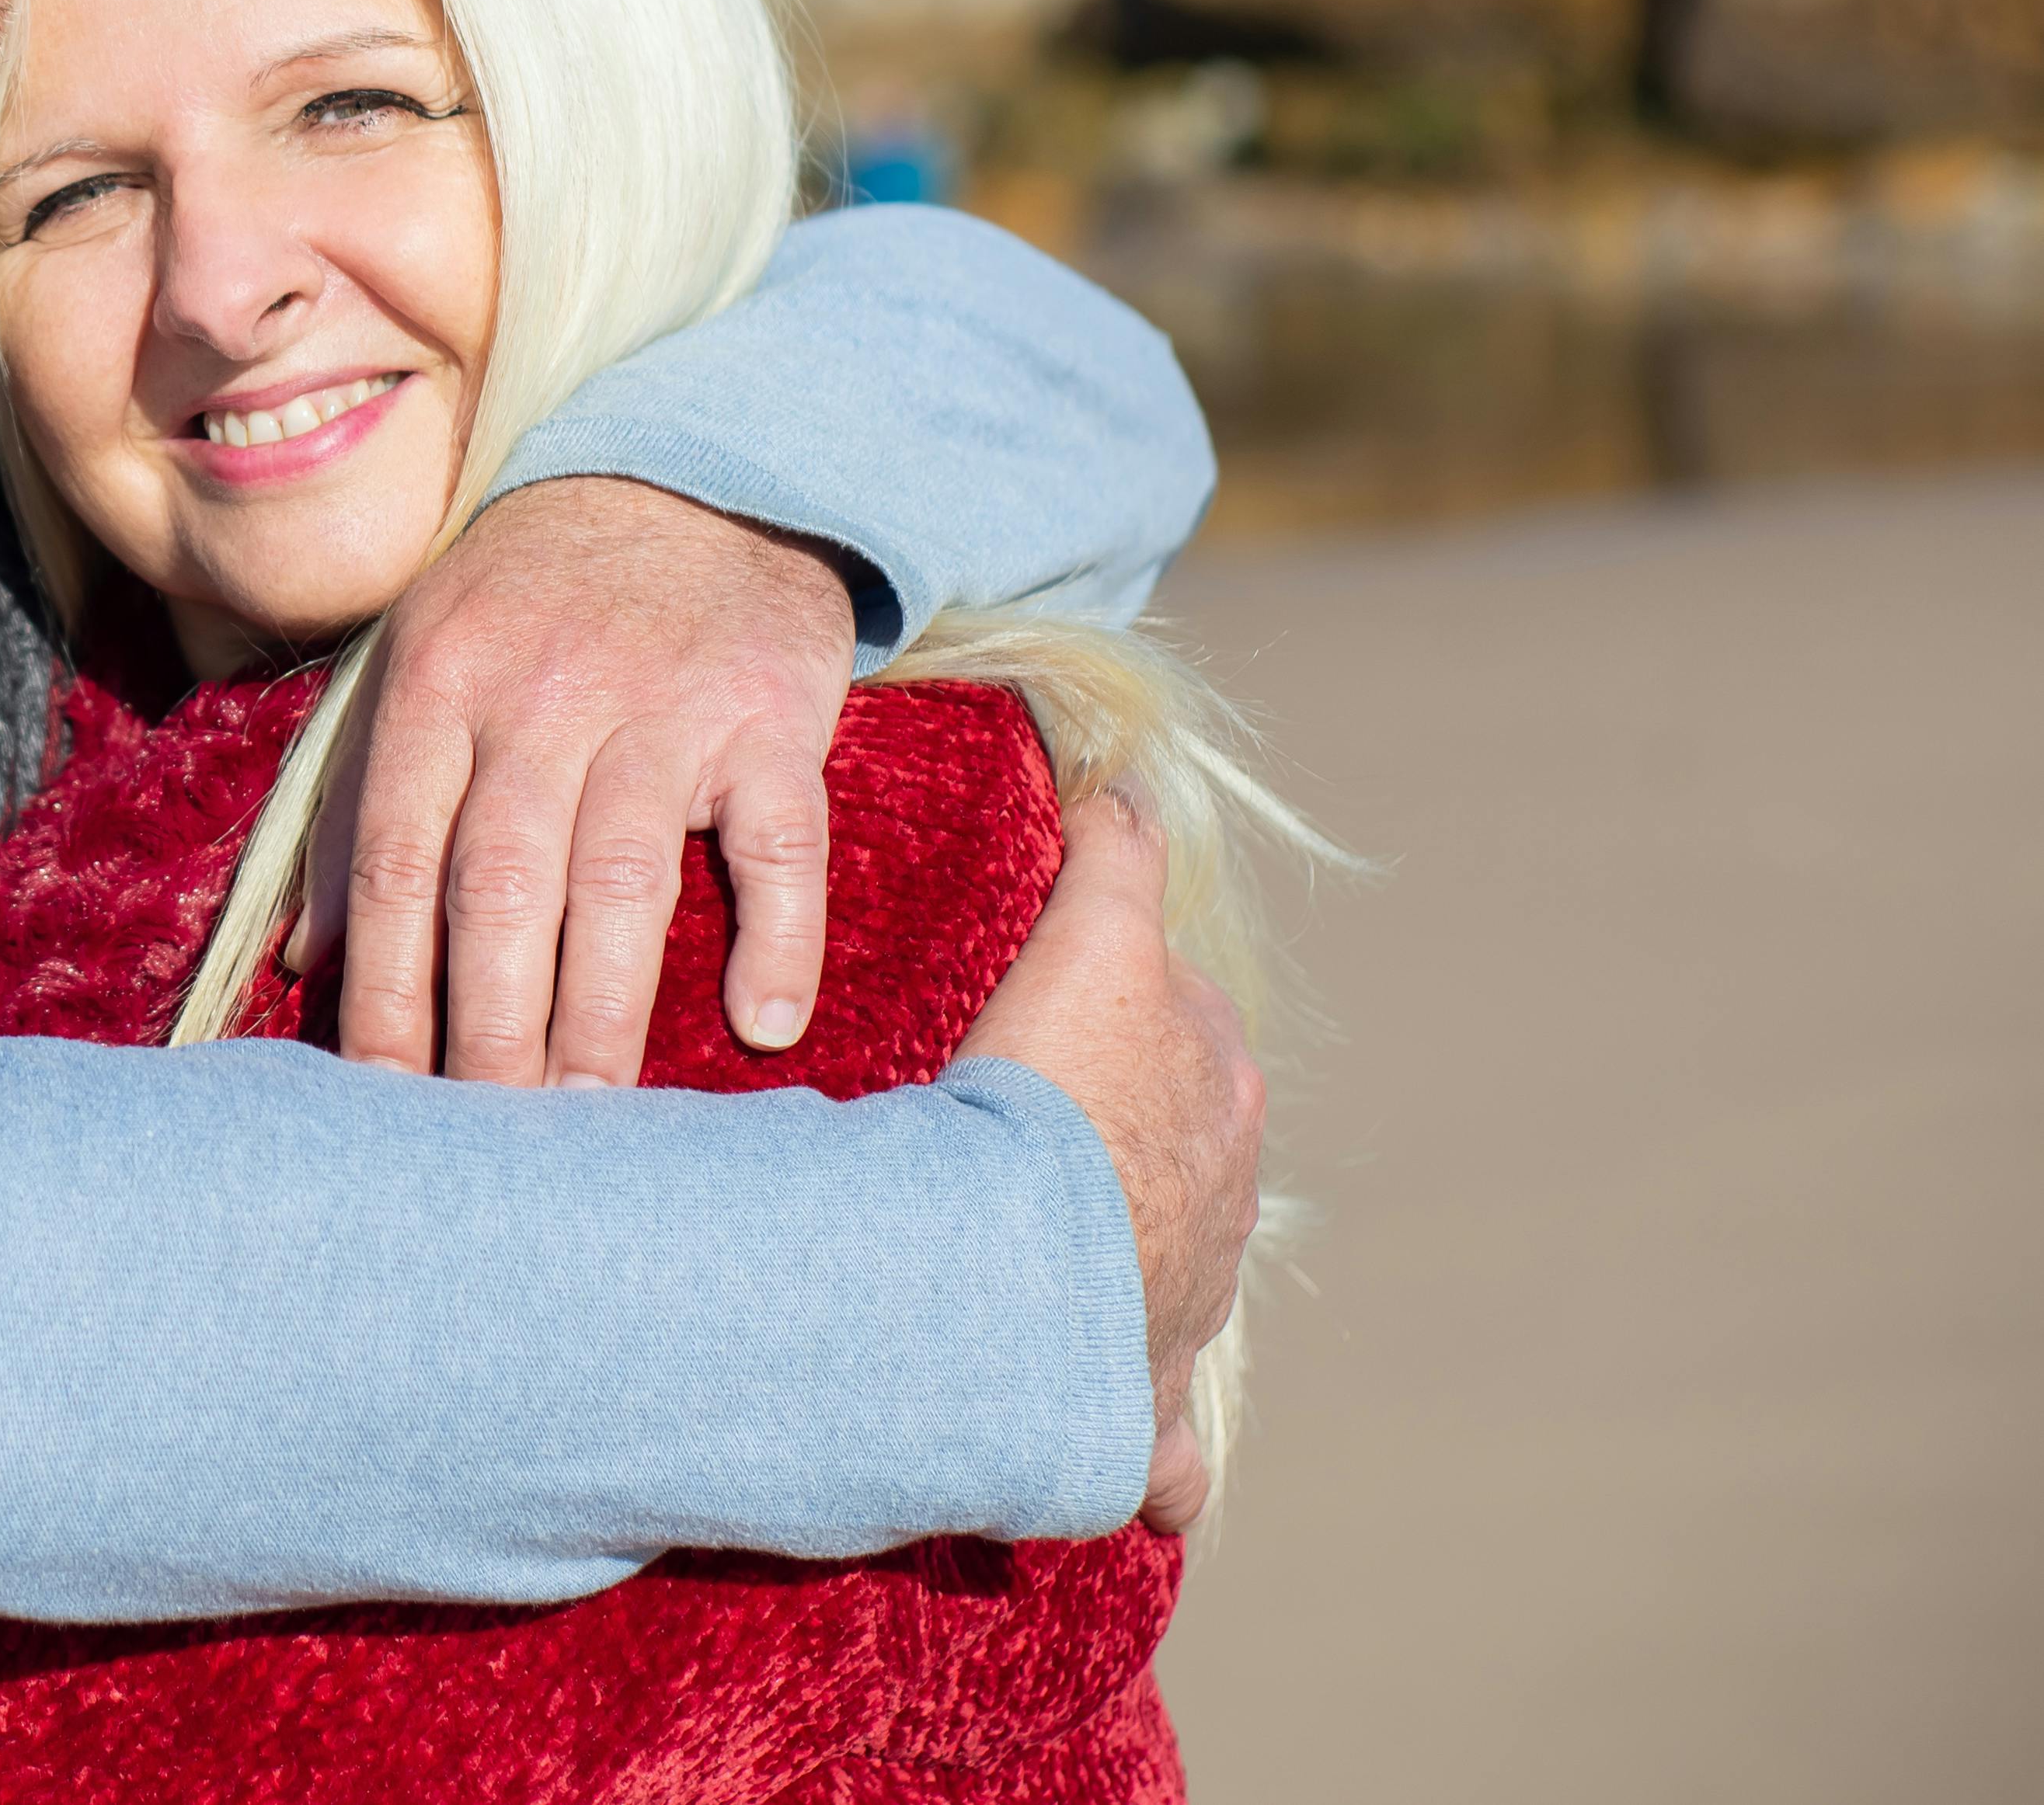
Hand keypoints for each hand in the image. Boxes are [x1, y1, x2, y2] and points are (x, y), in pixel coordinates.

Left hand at [307, 476, 854, 1085]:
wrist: (689, 478)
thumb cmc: (530, 601)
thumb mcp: (419, 664)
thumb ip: (355, 805)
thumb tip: (305, 961)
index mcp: (438, 685)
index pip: (396, 862)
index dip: (386, 991)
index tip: (382, 1102)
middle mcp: (543, 694)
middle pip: (501, 887)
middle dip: (488, 1032)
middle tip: (489, 1147)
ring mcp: (663, 705)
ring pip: (624, 881)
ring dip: (604, 1015)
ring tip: (590, 1127)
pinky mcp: (771, 716)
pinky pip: (779, 842)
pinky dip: (778, 937)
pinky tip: (763, 1026)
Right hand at [956, 789, 1264, 1532]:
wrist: (1016, 1266)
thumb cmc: (1043, 1106)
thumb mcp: (1090, 947)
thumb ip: (1116, 856)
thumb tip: (1132, 772)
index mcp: (1213, 1094)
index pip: (1189, 1022)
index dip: (1125, 1002)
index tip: (1063, 1005)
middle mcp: (1223, 1199)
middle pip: (1194, 1146)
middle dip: (1143, 1137)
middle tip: (1039, 1125)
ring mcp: (1190, 1309)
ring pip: (1182, 1282)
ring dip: (1136, 1273)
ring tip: (1049, 1263)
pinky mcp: (1145, 1416)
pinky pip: (1170, 1463)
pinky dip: (1160, 1467)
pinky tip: (1135, 1463)